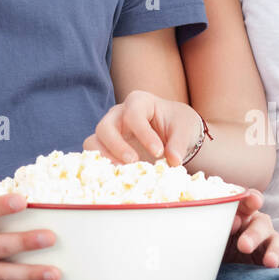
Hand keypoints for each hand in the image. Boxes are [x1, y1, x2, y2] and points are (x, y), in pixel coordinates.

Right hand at [82, 89, 201, 165]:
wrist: (174, 133)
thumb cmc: (178, 124)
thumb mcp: (185, 128)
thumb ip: (179, 143)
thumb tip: (173, 161)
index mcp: (138, 102)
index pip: (133, 114)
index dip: (143, 134)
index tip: (159, 152)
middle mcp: (118, 114)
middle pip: (105, 127)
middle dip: (117, 146)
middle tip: (134, 162)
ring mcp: (109, 131)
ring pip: (93, 142)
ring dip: (105, 159)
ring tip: (123, 173)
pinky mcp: (106, 148)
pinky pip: (94, 156)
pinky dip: (102, 167)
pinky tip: (118, 177)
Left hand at [222, 188, 278, 267]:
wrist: (223, 271)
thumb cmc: (214, 250)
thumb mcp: (210, 237)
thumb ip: (214, 228)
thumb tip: (224, 223)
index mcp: (239, 215)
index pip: (246, 201)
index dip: (250, 199)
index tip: (253, 201)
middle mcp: (257, 227)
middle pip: (261, 223)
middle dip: (254, 234)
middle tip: (244, 246)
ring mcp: (271, 244)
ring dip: (275, 251)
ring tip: (269, 263)